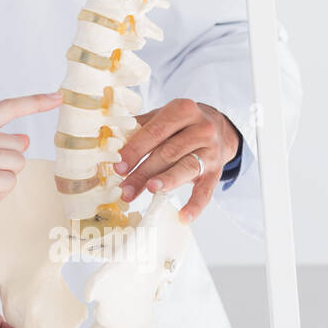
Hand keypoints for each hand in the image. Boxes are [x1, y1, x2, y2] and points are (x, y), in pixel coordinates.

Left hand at [112, 97, 240, 222]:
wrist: (217, 127)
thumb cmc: (179, 124)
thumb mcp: (161, 117)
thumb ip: (138, 128)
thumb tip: (110, 143)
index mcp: (183, 110)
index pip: (155, 132)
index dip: (135, 150)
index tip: (119, 167)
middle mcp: (201, 129)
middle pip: (168, 153)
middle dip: (144, 172)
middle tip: (125, 188)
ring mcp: (211, 151)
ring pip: (186, 168)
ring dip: (166, 181)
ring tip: (150, 190)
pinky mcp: (217, 171)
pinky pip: (206, 191)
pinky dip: (195, 206)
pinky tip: (183, 217)